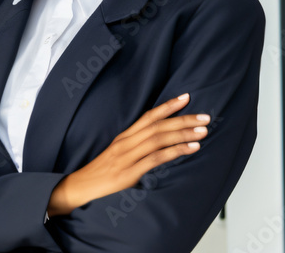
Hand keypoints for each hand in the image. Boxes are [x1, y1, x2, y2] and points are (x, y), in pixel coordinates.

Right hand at [48, 93, 209, 216]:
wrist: (79, 188)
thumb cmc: (100, 174)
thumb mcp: (117, 156)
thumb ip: (135, 149)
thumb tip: (157, 146)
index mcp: (123, 137)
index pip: (148, 116)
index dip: (168, 106)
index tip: (186, 98)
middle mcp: (126, 142)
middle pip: (158, 125)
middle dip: (183, 119)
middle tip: (205, 116)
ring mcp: (127, 156)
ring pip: (159, 139)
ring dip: (183, 133)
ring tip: (202, 131)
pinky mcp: (129, 172)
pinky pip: (156, 158)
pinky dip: (175, 151)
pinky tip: (191, 148)